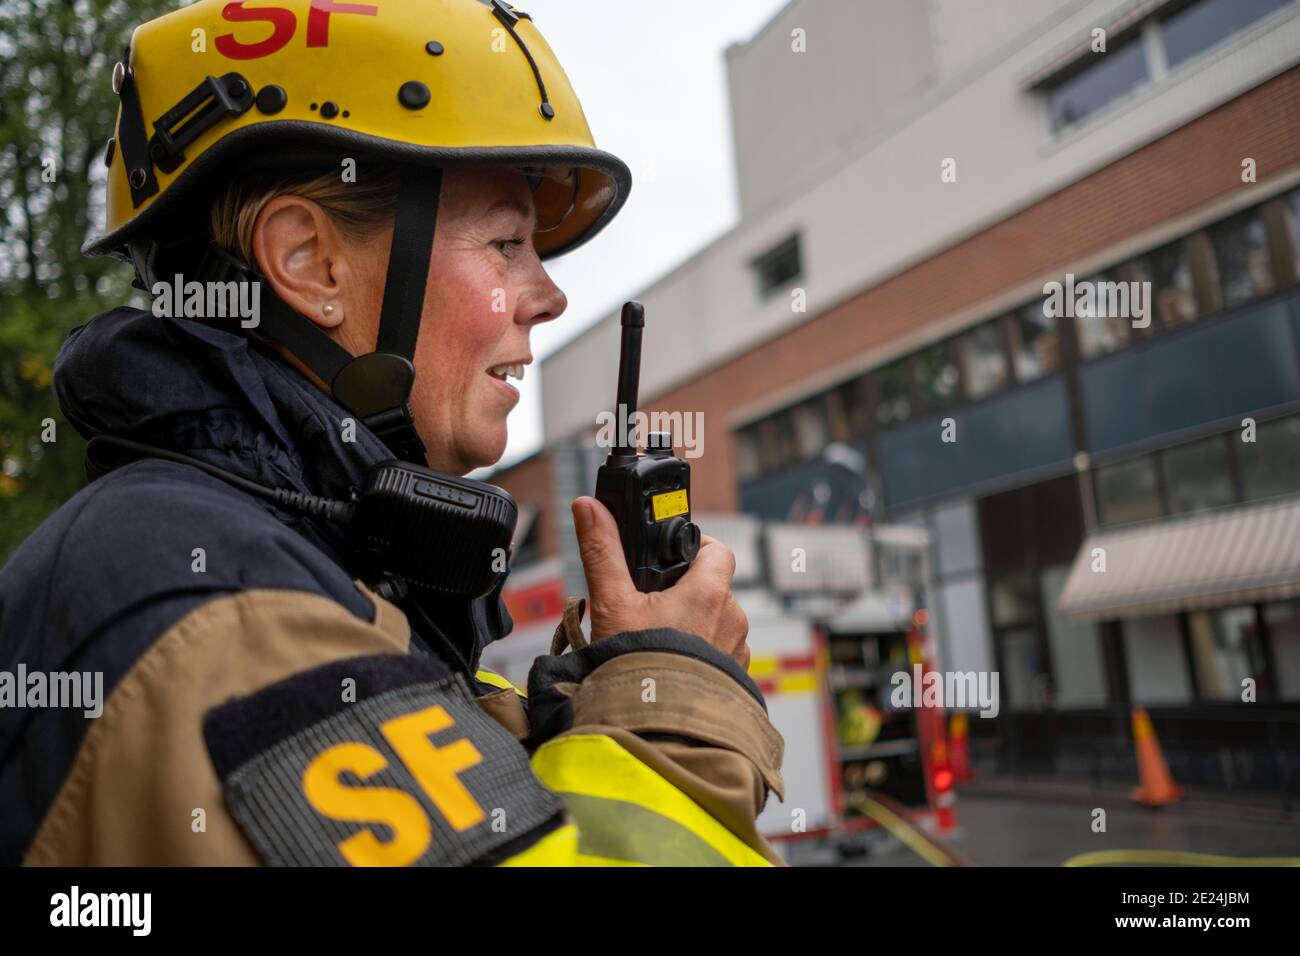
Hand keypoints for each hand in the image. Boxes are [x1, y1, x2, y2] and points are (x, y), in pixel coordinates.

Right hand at [570, 496, 749, 668]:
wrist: (658, 733)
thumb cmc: (637, 668)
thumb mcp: (611, 604)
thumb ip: (602, 552)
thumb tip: (589, 507)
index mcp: (709, 593)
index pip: (717, 551)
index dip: (696, 548)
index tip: (671, 557)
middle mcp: (733, 620)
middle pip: (713, 588)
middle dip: (685, 592)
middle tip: (649, 606)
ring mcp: (736, 652)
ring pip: (717, 624)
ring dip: (693, 626)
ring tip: (656, 642)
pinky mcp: (734, 680)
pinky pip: (720, 656)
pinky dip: (700, 656)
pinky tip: (670, 668)